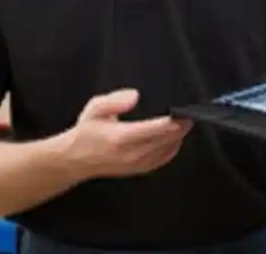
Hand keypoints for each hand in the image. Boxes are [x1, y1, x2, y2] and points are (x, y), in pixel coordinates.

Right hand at [61, 89, 191, 179]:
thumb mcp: (95, 108)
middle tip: (190, 114)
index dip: (173, 121)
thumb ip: (114, 100)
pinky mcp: (139, 170)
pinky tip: (175, 139)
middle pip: (167, 140)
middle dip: (181, 127)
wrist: (75, 159)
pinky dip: (173, 148)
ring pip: (168, 150)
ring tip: (184, 123)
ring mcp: (136, 164)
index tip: (184, 112)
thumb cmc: (86, 133)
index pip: (155, 129)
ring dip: (178, 137)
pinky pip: (163, 159)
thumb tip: (135, 96)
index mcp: (121, 137)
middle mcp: (131, 153)